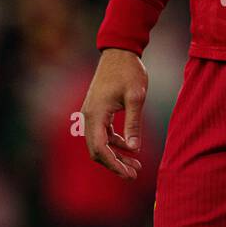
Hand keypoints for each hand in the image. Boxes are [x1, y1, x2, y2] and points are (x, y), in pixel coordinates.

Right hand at [80, 48, 147, 180]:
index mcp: (96, 114)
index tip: (129, 174)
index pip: (99, 148)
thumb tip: (134, 149)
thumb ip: (133, 123)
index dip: (113, 164)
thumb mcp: (136, 97)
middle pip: (97, 150)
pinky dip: (115, 143)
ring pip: (100, 143)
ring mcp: (91, 114)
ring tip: (136, 164)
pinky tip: (130, 148)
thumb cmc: (129, 71)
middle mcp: (88, 116)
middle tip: (134, 173)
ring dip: (116, 155)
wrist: (119, 52)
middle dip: (115, 164)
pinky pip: (103, 133)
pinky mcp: (97, 111)